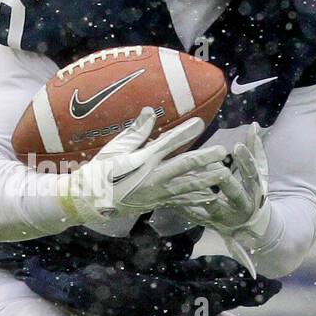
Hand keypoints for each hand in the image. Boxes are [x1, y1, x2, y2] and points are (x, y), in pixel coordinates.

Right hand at [60, 108, 230, 227]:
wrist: (90, 201)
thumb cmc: (100, 171)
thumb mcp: (114, 148)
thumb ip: (135, 131)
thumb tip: (149, 111)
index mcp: (141, 161)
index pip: (167, 143)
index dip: (184, 132)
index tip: (200, 123)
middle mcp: (152, 178)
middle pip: (183, 166)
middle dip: (205, 159)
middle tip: (223, 151)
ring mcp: (156, 193)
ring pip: (187, 187)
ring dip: (207, 180)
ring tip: (226, 174)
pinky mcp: (157, 203)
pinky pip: (181, 202)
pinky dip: (197, 199)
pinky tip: (212, 196)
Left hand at [174, 124, 269, 236]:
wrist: (251, 226)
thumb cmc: (253, 193)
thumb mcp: (260, 173)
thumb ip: (255, 150)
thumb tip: (254, 125)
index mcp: (256, 191)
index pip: (253, 175)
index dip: (246, 161)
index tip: (237, 146)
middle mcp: (242, 205)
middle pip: (234, 193)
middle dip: (225, 181)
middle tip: (212, 165)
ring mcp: (226, 217)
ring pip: (212, 205)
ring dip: (199, 192)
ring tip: (185, 178)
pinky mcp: (211, 224)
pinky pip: (196, 216)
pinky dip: (183, 207)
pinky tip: (170, 196)